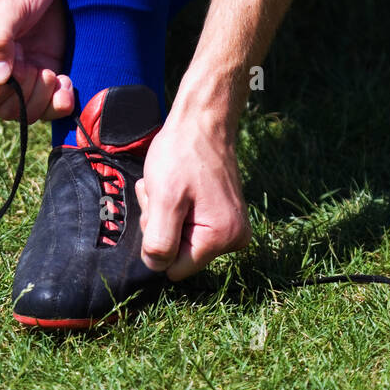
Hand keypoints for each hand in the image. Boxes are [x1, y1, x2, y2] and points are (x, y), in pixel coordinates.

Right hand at [0, 0, 74, 123]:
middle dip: (29, 97)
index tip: (22, 67)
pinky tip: (66, 82)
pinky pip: (49, 103)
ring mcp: (19, 73)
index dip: (5, 92)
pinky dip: (60, 101)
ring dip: (47, 101)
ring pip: (29, 111)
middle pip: (7, 109)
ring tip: (57, 76)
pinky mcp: (42, 72)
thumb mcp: (6, 4)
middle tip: (43, 70)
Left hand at [136, 106, 250, 280]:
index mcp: (222, 238)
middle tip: (163, 195)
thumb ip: (159, 241)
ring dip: (164, 216)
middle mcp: (233, 239)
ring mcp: (230, 228)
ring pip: (179, 241)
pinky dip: (173, 210)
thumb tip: (156, 267)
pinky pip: (187, 227)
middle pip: (177, 255)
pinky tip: (176, 188)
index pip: (174, 269)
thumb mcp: (164, 199)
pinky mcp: (223, 218)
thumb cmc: (182, 153)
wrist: (202, 121)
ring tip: (170, 187)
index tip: (162, 210)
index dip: (159, 243)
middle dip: (161, 227)